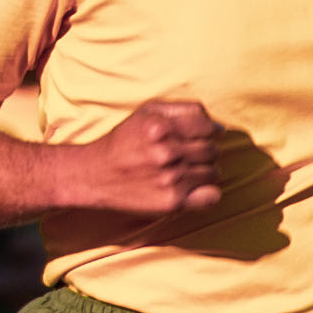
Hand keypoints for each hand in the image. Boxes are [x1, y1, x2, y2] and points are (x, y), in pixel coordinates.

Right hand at [78, 98, 227, 220]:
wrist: (93, 176)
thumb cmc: (124, 141)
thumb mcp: (147, 112)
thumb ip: (185, 110)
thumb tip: (219, 128)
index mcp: (160, 127)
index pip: (208, 127)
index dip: (204, 132)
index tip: (191, 138)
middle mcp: (165, 152)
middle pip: (211, 151)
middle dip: (200, 152)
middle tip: (181, 156)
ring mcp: (170, 179)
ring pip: (213, 172)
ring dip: (200, 172)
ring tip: (179, 171)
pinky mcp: (172, 202)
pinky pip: (212, 196)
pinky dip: (207, 192)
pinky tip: (190, 188)